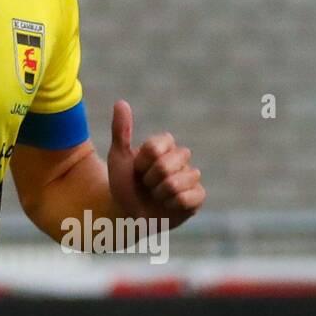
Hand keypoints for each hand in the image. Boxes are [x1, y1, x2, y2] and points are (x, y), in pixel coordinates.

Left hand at [107, 99, 205, 226]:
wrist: (128, 213)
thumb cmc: (124, 183)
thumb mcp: (118, 157)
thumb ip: (121, 130)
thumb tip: (121, 102)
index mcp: (165, 145)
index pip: (156, 146)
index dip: (142, 162)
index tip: (137, 169)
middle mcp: (181, 158)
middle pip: (166, 165)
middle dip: (150, 179)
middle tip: (146, 184)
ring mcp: (191, 177)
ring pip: (176, 183)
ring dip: (159, 194)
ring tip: (156, 195)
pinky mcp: (198, 197)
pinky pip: (188, 198)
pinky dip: (172, 204)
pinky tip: (168, 205)